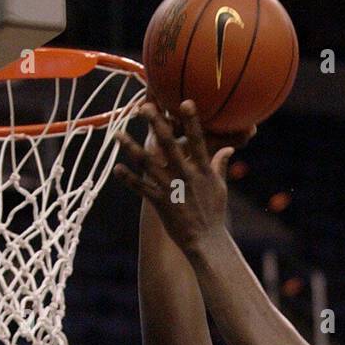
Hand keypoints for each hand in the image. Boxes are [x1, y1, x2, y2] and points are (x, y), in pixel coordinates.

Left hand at [115, 98, 250, 253]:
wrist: (206, 242)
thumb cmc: (214, 215)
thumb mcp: (220, 189)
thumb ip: (220, 166)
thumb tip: (228, 149)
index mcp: (202, 171)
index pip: (198, 141)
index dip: (191, 121)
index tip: (184, 102)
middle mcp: (186, 176)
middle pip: (169, 146)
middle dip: (156, 125)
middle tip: (144, 107)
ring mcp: (171, 189)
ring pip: (148, 164)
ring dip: (131, 148)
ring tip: (118, 134)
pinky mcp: (160, 203)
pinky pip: (141, 188)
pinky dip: (128, 179)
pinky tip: (116, 168)